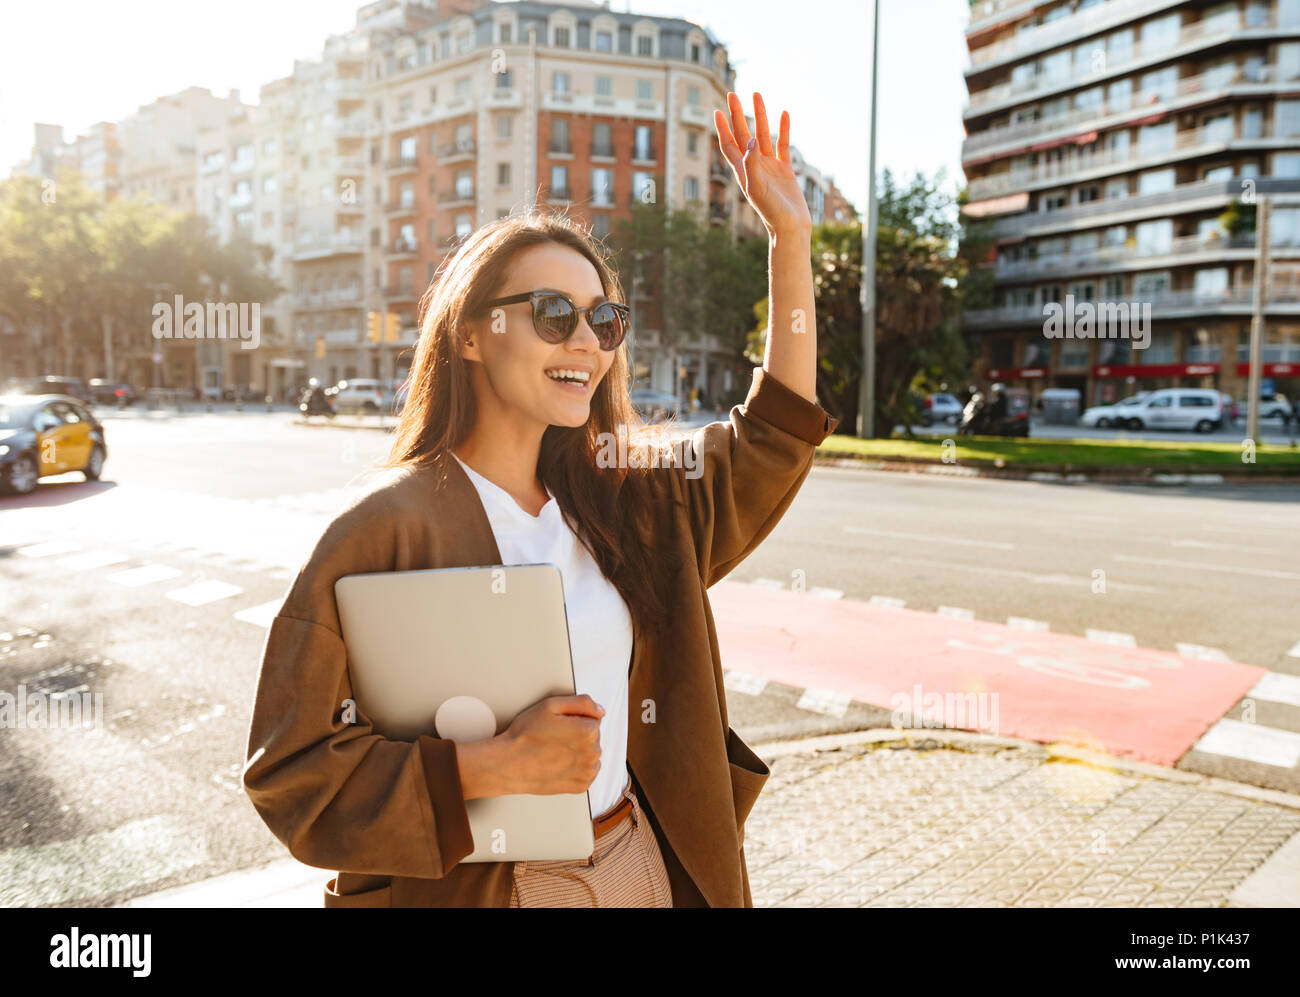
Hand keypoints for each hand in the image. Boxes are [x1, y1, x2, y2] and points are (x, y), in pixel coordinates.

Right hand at [499, 694, 604, 794]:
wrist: (509, 764)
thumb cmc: (526, 735)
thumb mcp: (551, 706)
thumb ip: (582, 703)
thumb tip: (600, 710)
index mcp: (588, 731)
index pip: (594, 719)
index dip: (576, 719)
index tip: (559, 724)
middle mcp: (592, 753)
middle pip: (593, 737)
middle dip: (578, 734)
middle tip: (554, 737)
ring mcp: (587, 772)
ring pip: (591, 754)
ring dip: (579, 751)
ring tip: (555, 751)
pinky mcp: (581, 786)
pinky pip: (587, 771)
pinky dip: (577, 767)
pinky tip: (559, 763)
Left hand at [713, 91, 812, 237]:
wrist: (791, 227)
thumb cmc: (771, 211)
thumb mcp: (757, 187)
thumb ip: (752, 163)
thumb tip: (751, 140)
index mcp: (743, 171)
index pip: (729, 144)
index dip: (722, 128)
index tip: (717, 110)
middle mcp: (754, 166)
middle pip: (743, 134)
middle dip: (738, 114)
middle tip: (733, 94)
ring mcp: (770, 166)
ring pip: (763, 135)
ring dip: (760, 116)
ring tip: (757, 95)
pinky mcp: (785, 169)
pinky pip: (783, 144)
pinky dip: (783, 129)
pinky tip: (784, 114)